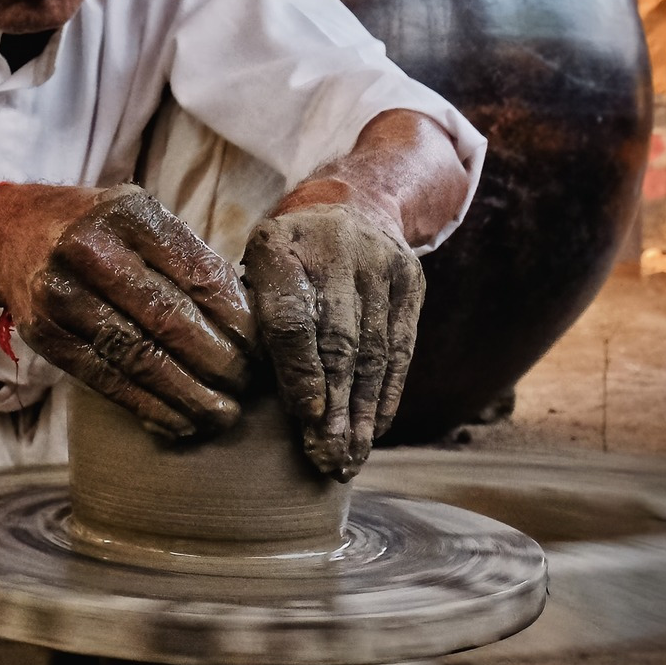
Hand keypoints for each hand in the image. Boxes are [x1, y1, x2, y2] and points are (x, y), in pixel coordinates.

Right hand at [0, 185, 256, 437]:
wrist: (10, 236)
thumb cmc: (96, 230)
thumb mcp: (140, 218)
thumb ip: (187, 258)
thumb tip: (251, 318)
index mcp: (129, 215)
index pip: (198, 275)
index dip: (238, 319)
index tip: (262, 347)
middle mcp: (91, 252)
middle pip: (171, 320)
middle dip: (220, 362)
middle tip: (249, 385)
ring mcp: (63, 296)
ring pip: (140, 358)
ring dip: (189, 395)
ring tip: (223, 414)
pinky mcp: (48, 337)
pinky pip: (107, 380)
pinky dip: (149, 407)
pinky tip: (179, 421)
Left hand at [242, 203, 424, 479]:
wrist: (352, 206)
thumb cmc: (286, 260)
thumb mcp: (256, 272)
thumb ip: (254, 324)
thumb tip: (257, 399)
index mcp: (279, 246)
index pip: (293, 319)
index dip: (300, 373)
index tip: (306, 420)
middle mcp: (336, 249)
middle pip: (338, 342)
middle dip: (333, 407)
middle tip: (327, 458)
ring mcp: (380, 263)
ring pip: (373, 351)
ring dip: (362, 412)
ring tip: (350, 457)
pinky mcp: (411, 280)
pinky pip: (401, 347)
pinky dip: (387, 393)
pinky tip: (375, 429)